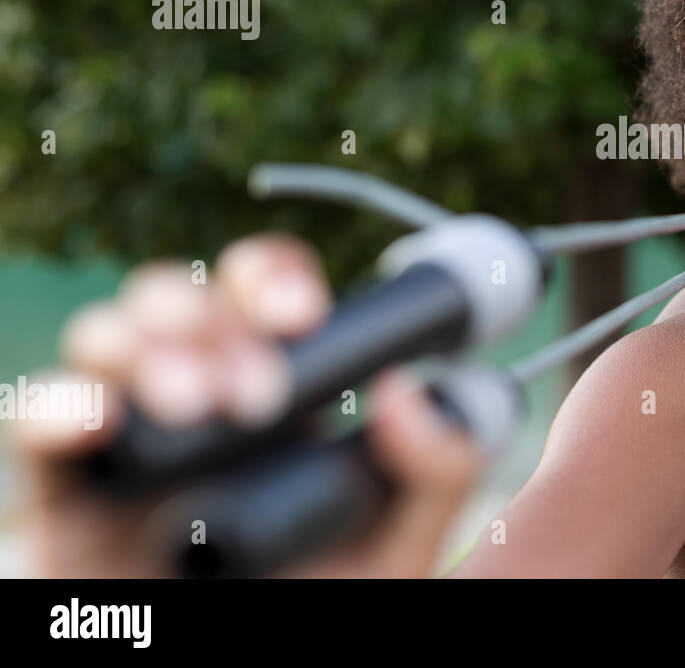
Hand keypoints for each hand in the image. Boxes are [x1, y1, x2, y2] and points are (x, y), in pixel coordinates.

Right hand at [12, 233, 484, 577]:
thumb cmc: (317, 612)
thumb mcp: (398, 549)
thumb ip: (436, 473)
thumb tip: (407, 388)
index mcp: (280, 395)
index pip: (266, 297)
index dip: (277, 280)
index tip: (305, 316)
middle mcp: (200, 401)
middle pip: (185, 301)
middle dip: (216, 323)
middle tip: (257, 396)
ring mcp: (131, 441)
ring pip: (110, 338)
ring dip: (145, 346)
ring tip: (190, 405)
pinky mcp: (68, 494)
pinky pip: (40, 423)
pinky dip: (60, 403)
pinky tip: (96, 418)